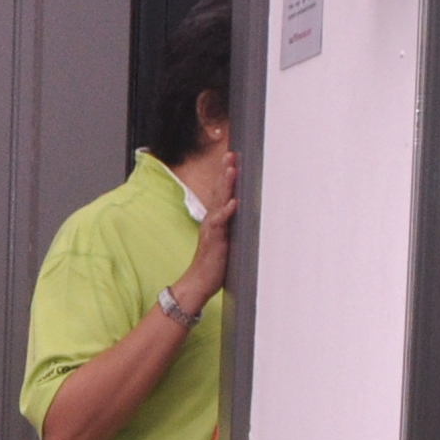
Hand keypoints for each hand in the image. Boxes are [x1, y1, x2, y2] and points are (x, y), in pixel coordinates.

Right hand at [179, 169, 238, 314]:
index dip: (226, 176)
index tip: (232, 160)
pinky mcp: (215, 241)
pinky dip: (226, 213)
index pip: (221, 194)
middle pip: (218, 192)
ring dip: (225, 186)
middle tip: (230, 155)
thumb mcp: (224, 241)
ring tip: (231, 170)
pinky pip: (220, 224)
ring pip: (218, 203)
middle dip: (224, 172)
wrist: (197, 284)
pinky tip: (233, 203)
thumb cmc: (212, 265)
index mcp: (215, 220)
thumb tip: (242, 214)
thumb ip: (231, 227)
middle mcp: (212, 221)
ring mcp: (212, 230)